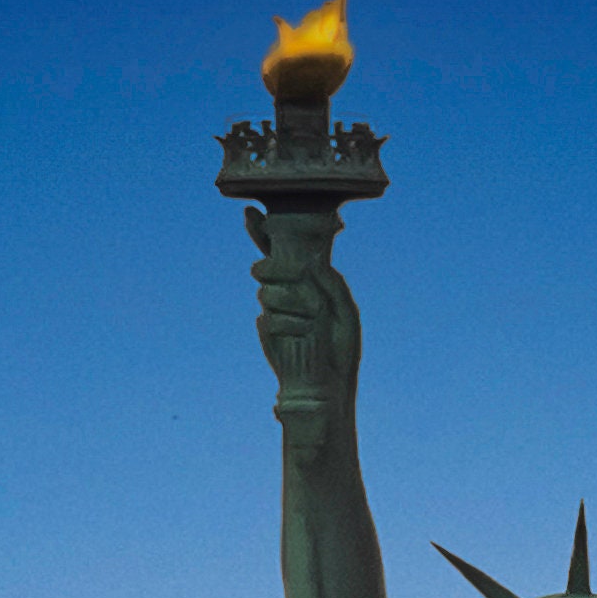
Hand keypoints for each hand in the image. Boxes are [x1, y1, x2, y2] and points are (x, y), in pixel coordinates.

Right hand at [247, 205, 361, 422]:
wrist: (328, 384)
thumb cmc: (341, 349)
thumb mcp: (346, 313)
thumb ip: (332, 285)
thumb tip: (312, 259)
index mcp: (308, 283)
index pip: (283, 252)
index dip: (264, 232)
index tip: (250, 212)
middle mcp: (287, 293)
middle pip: (266, 266)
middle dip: (272, 265)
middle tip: (286, 271)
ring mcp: (274, 311)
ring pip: (267, 292)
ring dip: (291, 302)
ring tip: (314, 319)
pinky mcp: (268, 331)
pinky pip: (268, 318)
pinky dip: (288, 323)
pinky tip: (306, 334)